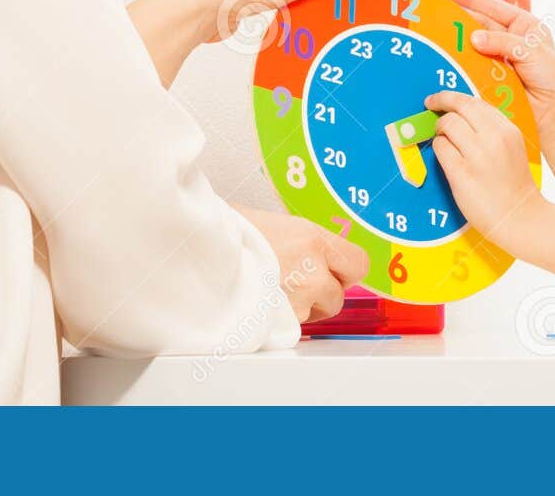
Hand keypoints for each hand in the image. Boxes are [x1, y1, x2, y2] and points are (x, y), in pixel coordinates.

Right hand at [237, 205, 369, 322]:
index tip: (332, 272)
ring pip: (311, 318)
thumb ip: (302, 244)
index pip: (358, 264)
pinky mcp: (277, 321)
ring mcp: (295, 298)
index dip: (344, 272)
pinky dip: (276, 322)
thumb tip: (314, 256)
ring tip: (268, 293)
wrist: (196, 248)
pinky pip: (288, 329)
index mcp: (311, 238)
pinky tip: (257, 305)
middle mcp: (311, 268)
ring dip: (297, 312)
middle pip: (337, 298)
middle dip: (319, 298)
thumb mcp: (273, 225)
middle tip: (294, 287)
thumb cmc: (225, 230)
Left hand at [425, 91, 547, 249]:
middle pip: (458, 107)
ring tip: (442, 139)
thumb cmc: (514, 184)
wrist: (520, 217)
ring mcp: (477, 156)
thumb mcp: (512, 147)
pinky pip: (440, 148)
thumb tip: (461, 113)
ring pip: (446, 125)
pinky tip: (445, 156)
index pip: (474, 101)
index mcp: (507, 130)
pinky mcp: (462, 174)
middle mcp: (493, 138)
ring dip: (439, 130)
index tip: (440, 98)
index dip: (452, 97)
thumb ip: (492, 129)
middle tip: (430, 105)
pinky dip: (438, 148)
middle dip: (440, 103)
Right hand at [446, 0, 554, 137]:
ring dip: (457, 44)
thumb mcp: (531, 51)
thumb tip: (474, 37)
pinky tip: (445, 62)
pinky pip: (473, 68)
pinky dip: (460, 65)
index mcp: (524, 26)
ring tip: (436, 38)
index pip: (494, 8)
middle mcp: (510, 40)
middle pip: (480, 26)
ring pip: (474, 48)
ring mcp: (499, 60)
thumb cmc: (553, 77)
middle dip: (460, 21)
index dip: (472, 0)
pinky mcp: (491, 79)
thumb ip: (503, 41)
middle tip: (437, 17)